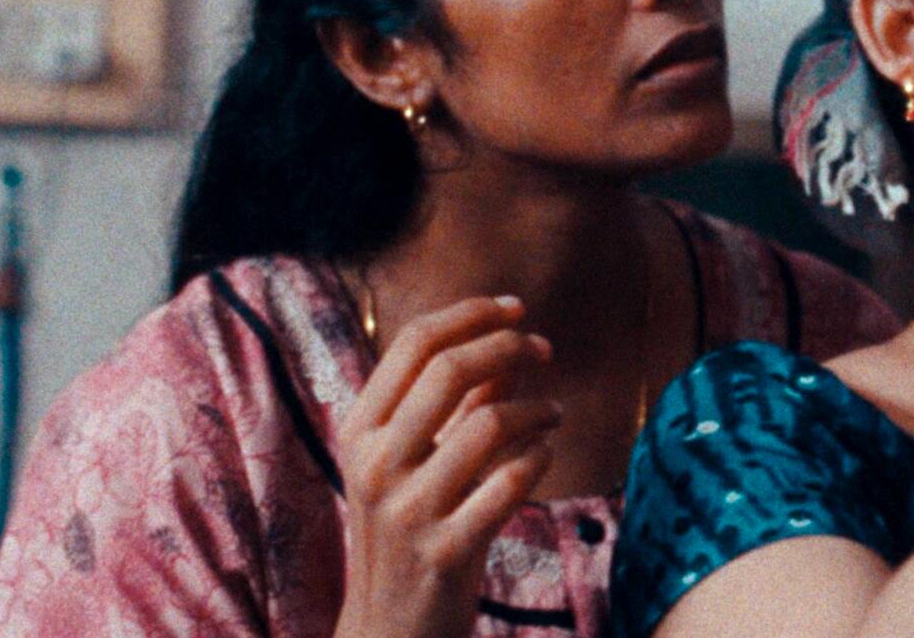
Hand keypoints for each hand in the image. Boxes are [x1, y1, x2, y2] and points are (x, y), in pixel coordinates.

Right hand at [333, 296, 560, 637]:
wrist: (388, 630)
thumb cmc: (408, 533)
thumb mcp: (412, 463)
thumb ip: (454, 403)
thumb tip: (505, 340)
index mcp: (359, 431)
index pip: (414, 342)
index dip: (472, 313)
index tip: (516, 307)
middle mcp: (376, 464)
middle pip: (450, 369)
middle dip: (509, 345)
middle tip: (544, 348)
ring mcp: (408, 510)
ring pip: (488, 423)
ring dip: (536, 407)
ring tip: (554, 413)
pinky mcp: (446, 551)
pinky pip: (509, 484)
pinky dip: (538, 458)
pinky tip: (545, 455)